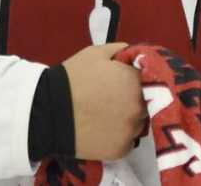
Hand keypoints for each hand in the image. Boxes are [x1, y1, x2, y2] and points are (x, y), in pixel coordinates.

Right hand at [63, 42, 146, 161]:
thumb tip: (133, 54)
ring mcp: (133, 131)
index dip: (137, 80)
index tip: (124, 81)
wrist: (50, 111)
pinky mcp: (123, 149)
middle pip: (148, 104)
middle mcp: (141, 108)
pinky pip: (127, 141)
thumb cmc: (73, 78)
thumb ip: (120, 50)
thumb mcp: (93, 53)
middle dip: (135, 100)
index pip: (150, 80)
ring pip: (139, 124)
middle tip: (114, 98)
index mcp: (135, 82)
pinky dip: (118, 135)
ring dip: (128, 119)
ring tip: (106, 115)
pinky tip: (101, 129)